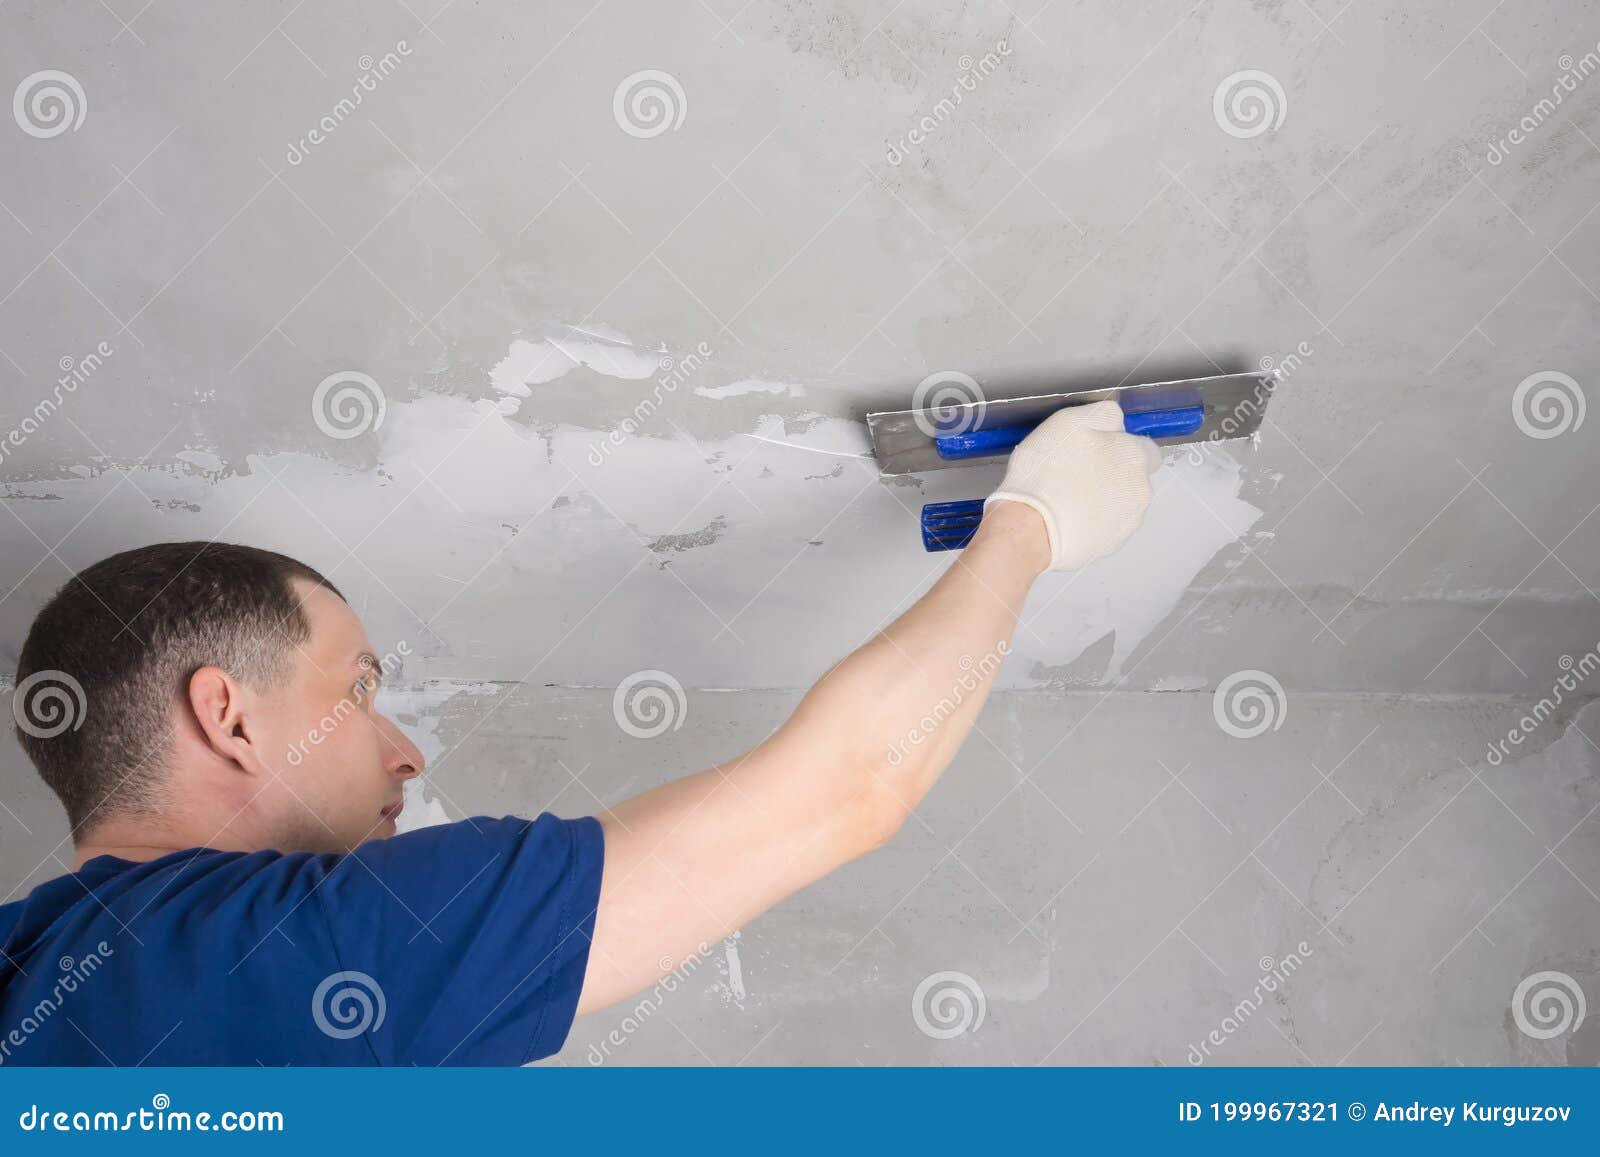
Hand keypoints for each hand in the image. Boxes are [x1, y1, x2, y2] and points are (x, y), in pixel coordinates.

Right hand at [983, 399, 1160, 571]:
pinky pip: (1106, 529)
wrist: (1029, 529)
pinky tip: (1067, 520)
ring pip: (1121, 505)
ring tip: (1067, 500)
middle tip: (1076, 475)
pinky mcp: (1111, 546)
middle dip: (1112, 476)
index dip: (1120, 448)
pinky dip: (1092, 524)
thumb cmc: (1045, 474)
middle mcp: (1140, 490)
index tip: (1096, 452)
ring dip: (1103, 501)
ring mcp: (1128, 522)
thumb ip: (1102, 415)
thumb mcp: (1068, 422)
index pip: (1145, 448)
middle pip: (1133, 478)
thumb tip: (1116, 421)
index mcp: (1134, 456)